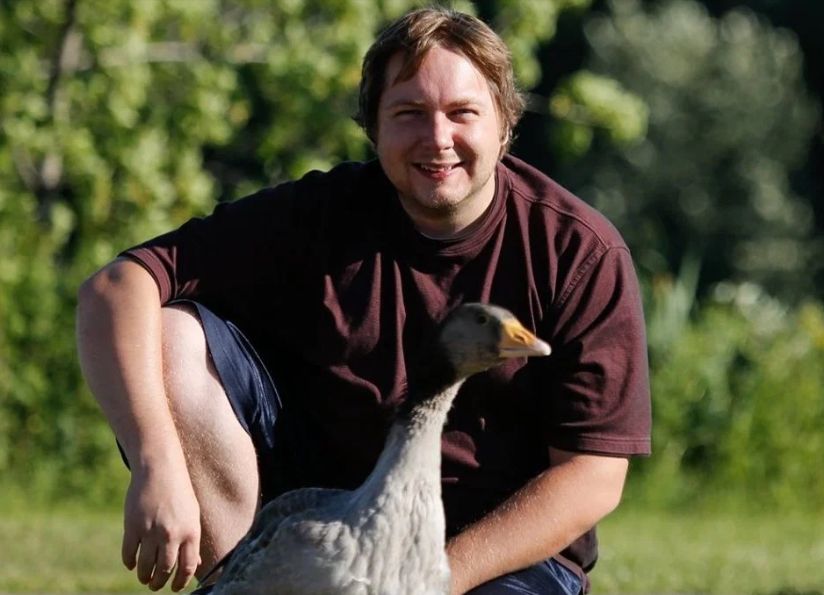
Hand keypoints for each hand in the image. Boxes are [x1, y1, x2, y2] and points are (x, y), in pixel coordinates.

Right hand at [122, 466, 201, 591]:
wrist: (160, 468)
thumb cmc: (179, 492)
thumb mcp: (192, 515)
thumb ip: (192, 540)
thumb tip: (194, 565)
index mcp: (191, 532)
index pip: (187, 568)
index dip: (181, 582)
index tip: (175, 587)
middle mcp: (172, 534)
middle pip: (165, 570)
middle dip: (159, 583)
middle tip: (155, 585)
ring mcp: (151, 531)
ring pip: (146, 566)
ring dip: (144, 576)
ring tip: (144, 577)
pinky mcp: (132, 526)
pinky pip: (129, 554)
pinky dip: (130, 563)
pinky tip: (132, 564)